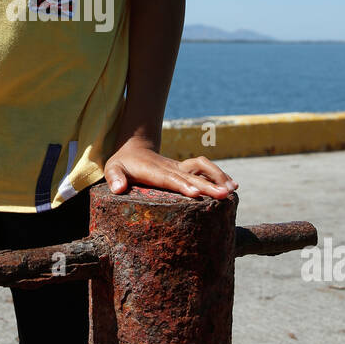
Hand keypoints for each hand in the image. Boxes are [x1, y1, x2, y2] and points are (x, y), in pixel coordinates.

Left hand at [103, 137, 238, 199]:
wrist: (133, 148)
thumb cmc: (122, 163)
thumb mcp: (112, 168)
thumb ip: (114, 177)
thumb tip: (118, 189)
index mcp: (154, 171)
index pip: (170, 179)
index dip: (183, 186)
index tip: (196, 193)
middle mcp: (170, 168)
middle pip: (191, 177)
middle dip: (208, 186)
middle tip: (224, 195)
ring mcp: (180, 168)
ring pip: (202, 170)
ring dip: (218, 178)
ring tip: (232, 191)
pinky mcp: (185, 170)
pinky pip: (205, 171)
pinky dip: (219, 176)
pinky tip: (232, 186)